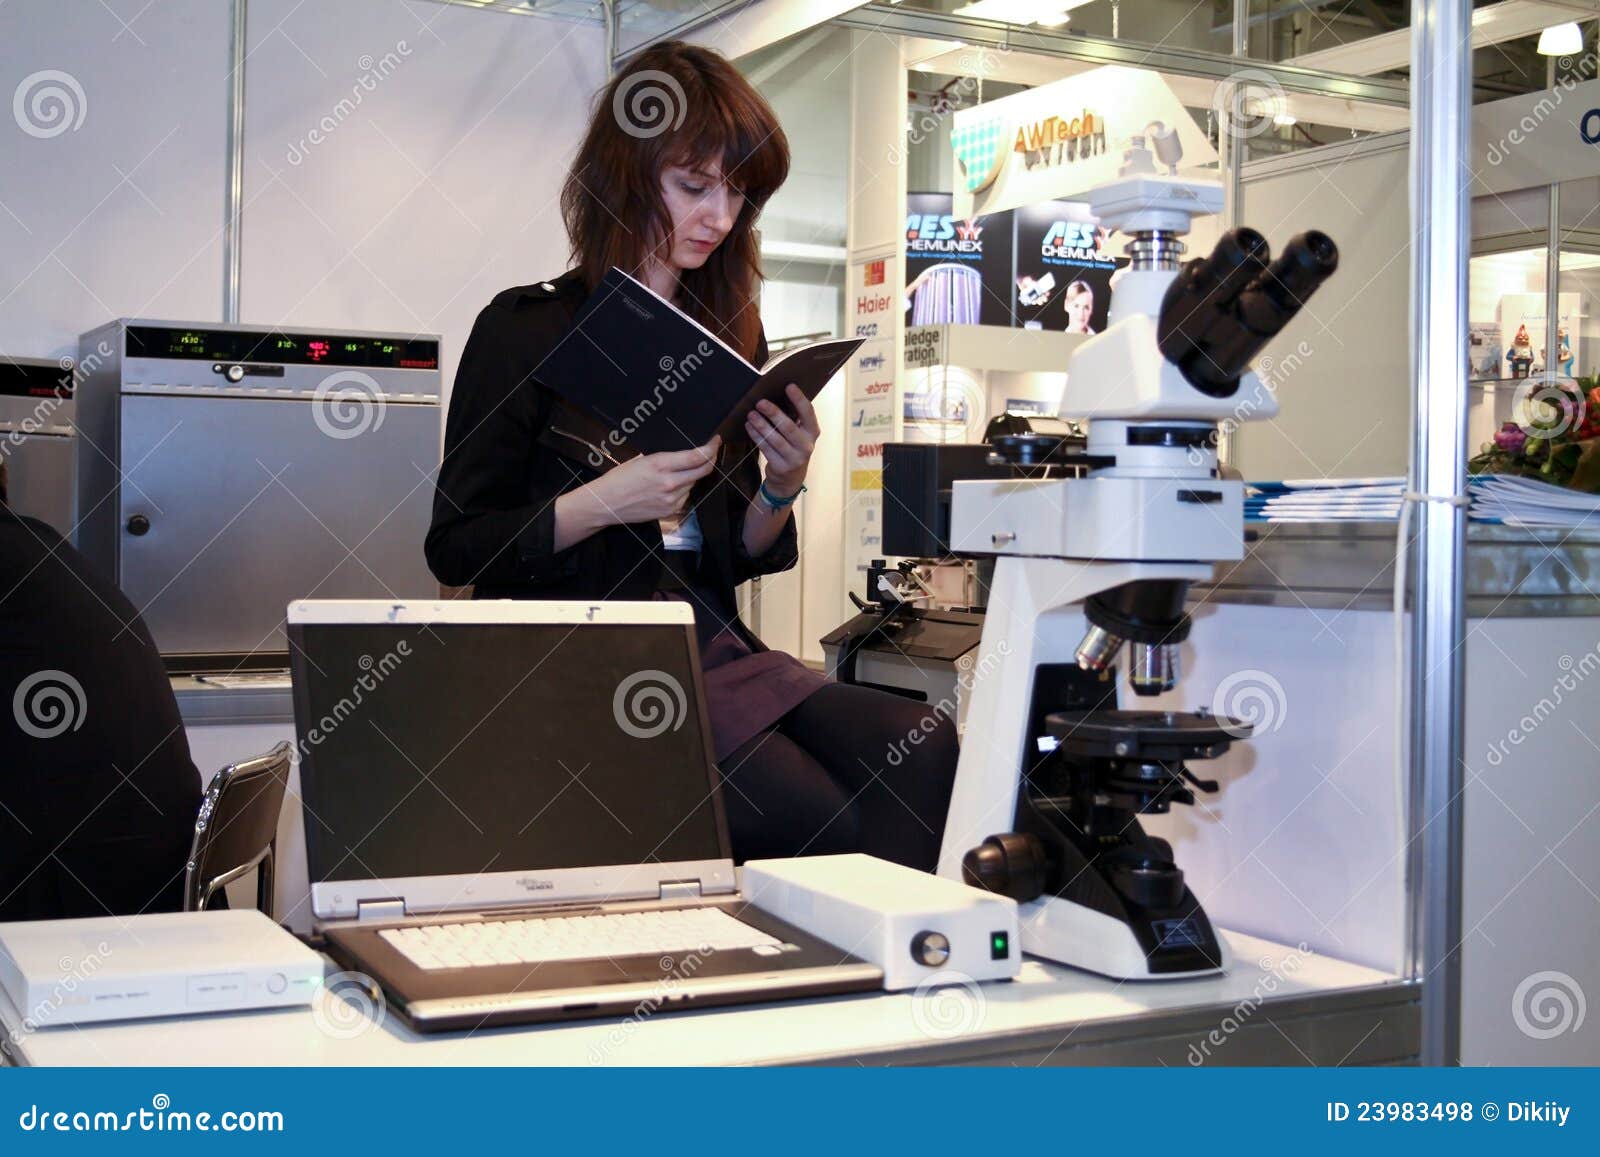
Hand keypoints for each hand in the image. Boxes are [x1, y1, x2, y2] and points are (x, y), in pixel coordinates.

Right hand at [584, 436, 719, 524]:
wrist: (606, 504)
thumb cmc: (619, 480)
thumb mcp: (642, 460)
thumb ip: (666, 459)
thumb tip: (686, 455)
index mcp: (660, 465)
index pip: (696, 457)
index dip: (711, 448)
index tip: (716, 441)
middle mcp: (669, 483)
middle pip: (702, 471)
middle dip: (711, 459)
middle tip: (712, 451)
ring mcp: (671, 500)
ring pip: (694, 484)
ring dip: (693, 476)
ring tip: (678, 472)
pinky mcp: (670, 511)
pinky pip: (685, 497)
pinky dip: (683, 490)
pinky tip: (670, 487)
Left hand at [746, 385, 818, 494]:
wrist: (790, 479)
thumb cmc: (793, 448)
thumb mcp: (800, 434)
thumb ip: (794, 418)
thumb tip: (776, 395)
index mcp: (813, 432)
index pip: (808, 413)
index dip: (799, 399)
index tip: (789, 386)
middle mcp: (806, 446)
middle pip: (789, 427)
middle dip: (774, 413)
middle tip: (760, 402)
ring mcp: (794, 458)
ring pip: (775, 439)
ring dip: (761, 425)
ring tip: (751, 414)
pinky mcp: (781, 467)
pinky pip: (766, 448)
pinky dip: (756, 436)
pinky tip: (749, 426)